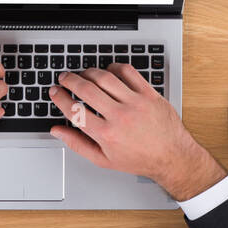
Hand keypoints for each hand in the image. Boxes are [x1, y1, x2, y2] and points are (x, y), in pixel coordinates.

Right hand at [48, 64, 226, 200]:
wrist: (172, 157)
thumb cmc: (139, 159)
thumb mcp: (104, 159)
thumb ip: (77, 144)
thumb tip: (58, 131)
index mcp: (107, 134)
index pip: (74, 110)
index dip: (59, 98)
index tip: (54, 92)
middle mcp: (120, 116)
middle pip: (86, 88)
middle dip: (70, 80)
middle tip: (64, 78)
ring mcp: (136, 103)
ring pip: (105, 77)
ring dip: (89, 72)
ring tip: (84, 74)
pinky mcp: (149, 94)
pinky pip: (128, 72)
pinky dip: (114, 67)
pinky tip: (109, 72)